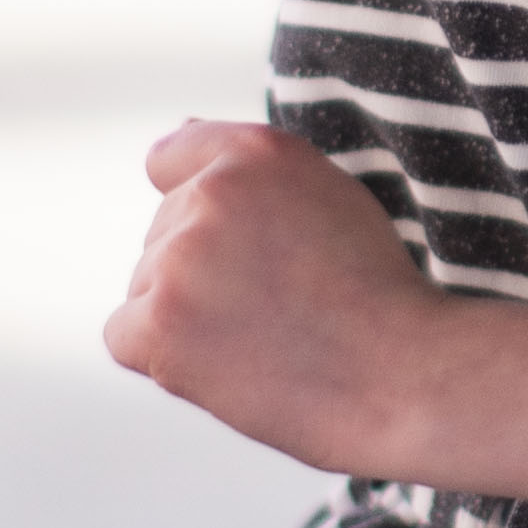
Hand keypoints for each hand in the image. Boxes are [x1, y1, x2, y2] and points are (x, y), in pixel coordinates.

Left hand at [103, 121, 439, 476]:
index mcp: (258, 151)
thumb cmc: (376, 296)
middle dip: (203, 271)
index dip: (204, 210)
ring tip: (266, 339)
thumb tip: (166, 148)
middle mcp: (211, 193)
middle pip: (161, 233)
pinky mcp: (159, 323)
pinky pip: (124, 333)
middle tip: (282, 308)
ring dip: (187, 316)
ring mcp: (180, 257)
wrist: (403, 380)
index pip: (173, 157)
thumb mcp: (326, 196)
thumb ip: (248, 171)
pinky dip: (161, 354)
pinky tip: (224, 364)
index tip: (244, 249)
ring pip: (147, 285)